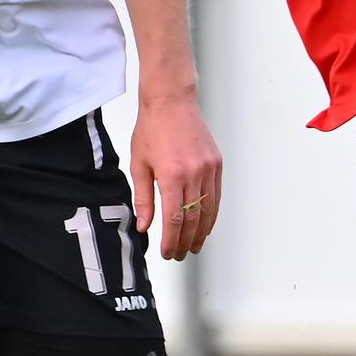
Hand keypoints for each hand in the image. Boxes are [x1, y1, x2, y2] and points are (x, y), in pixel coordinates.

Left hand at [127, 88, 222, 259]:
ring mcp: (208, 168)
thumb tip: (144, 226)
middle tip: (181, 254)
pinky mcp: (216, 163)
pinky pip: (217, 195)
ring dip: (202, 231)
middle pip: (194, 219)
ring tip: (195, 245)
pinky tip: (205, 224)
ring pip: (209, 210)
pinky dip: (212, 213)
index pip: (175, 219)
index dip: (172, 240)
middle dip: (187, 241)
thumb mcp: (139, 164)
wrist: (171, 101)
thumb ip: (143, 198)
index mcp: (171, 175)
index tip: (168, 253)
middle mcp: (194, 173)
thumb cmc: (152, 128)